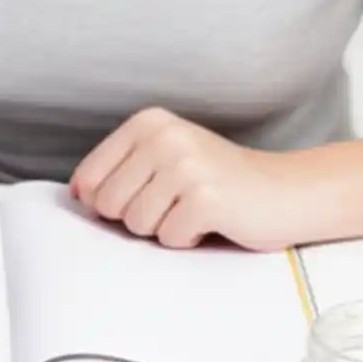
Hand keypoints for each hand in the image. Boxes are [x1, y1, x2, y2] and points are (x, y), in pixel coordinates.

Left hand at [70, 108, 295, 250]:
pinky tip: (212, 220)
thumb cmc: (218, 182)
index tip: (146, 195)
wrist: (285, 191)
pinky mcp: (206, 197)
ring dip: (164, 228)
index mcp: (147, 123)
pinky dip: (189, 239)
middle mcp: (164, 136)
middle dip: (138, 217)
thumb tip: (76, 193)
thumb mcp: (163, 160)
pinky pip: (169, 238)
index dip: (108, 203)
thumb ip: (119, 171)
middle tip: (176, 203)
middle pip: (108, 206)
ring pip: (135, 224)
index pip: (87, 180)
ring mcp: (186, 165)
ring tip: (194, 209)